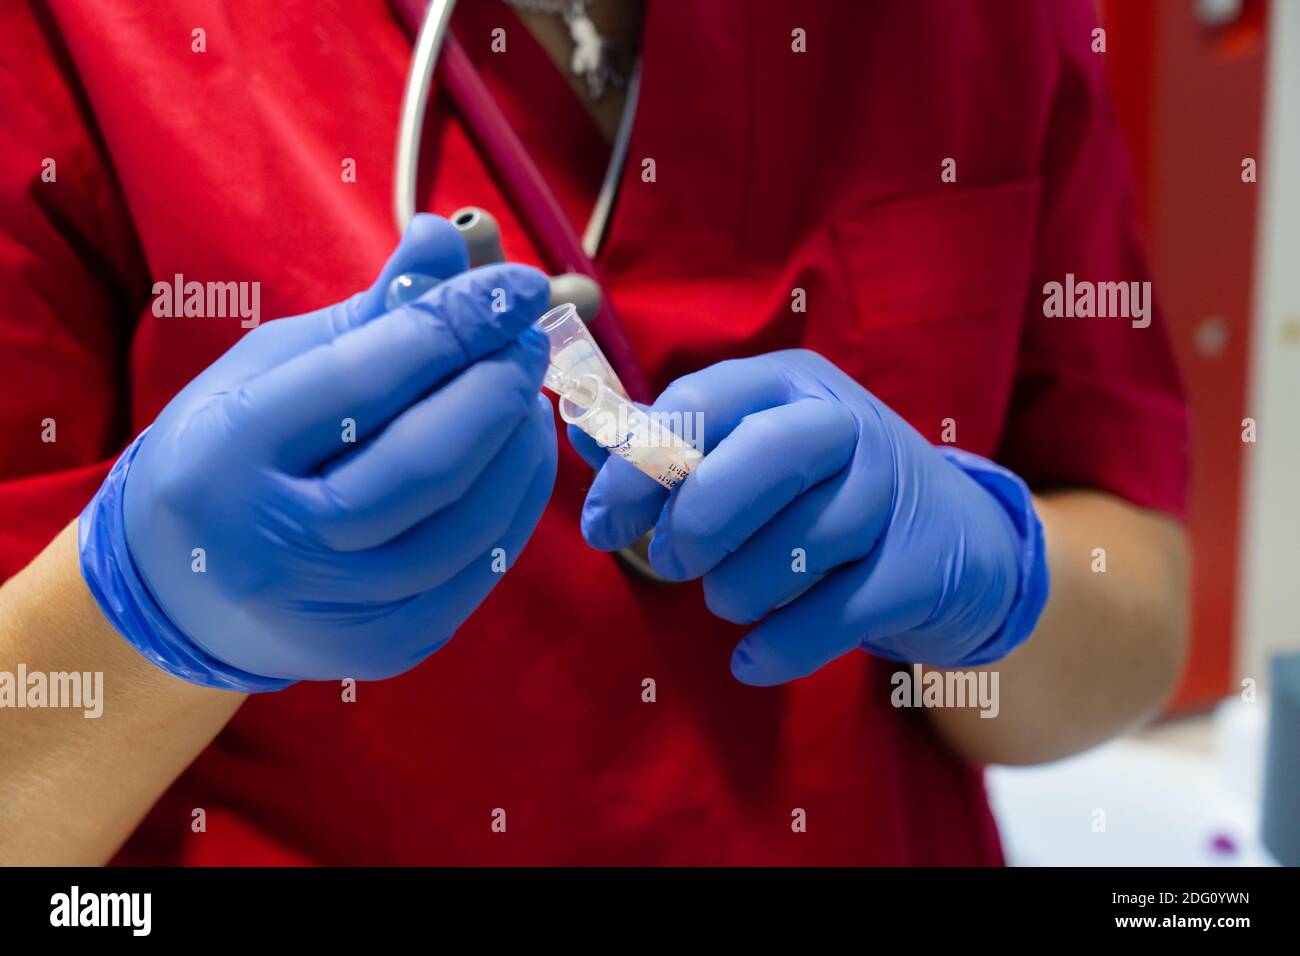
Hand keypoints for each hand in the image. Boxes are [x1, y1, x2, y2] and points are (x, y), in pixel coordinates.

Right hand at [80, 215, 556, 688]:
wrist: (184, 592)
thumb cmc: (232, 455)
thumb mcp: (273, 369)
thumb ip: (368, 315)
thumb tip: (448, 240)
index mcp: (230, 456)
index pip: (366, 380)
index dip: (456, 324)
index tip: (515, 287)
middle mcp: (277, 547)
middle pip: (429, 461)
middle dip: (498, 385)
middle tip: (529, 335)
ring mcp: (337, 611)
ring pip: (471, 520)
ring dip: (520, 442)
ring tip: (525, 389)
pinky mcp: (388, 647)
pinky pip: (482, 565)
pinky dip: (518, 498)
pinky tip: (519, 449)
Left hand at [571, 349, 1047, 685]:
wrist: (954, 544)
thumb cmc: (820, 494)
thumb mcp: (749, 451)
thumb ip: (665, 444)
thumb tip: (576, 425)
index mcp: (787, 385)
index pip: (699, 406)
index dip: (638, 469)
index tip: (602, 526)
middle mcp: (846, 423)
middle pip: (754, 466)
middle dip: (695, 528)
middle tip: (672, 562)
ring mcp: (892, 493)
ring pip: (787, 553)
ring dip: (738, 594)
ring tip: (736, 595)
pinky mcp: (918, 569)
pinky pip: (827, 619)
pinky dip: (775, 650)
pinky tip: (750, 660)